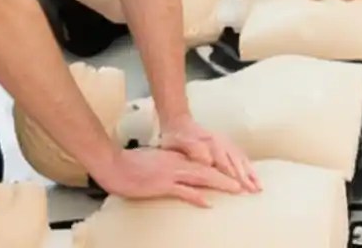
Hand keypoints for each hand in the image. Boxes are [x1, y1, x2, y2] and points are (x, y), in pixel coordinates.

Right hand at [89, 148, 243, 207]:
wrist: (113, 164)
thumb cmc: (132, 164)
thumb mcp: (157, 160)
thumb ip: (172, 164)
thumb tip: (184, 171)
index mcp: (179, 158)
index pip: (207, 163)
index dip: (224, 169)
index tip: (239, 176)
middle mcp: (179, 163)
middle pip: (211, 169)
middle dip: (230, 177)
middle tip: (247, 185)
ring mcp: (172, 173)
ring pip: (203, 177)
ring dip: (221, 184)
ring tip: (237, 190)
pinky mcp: (162, 184)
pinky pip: (184, 191)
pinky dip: (197, 196)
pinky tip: (208, 203)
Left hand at [158, 116, 260, 193]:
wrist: (178, 122)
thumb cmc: (175, 137)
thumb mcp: (178, 143)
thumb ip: (194, 150)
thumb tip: (209, 162)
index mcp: (210, 144)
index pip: (225, 164)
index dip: (233, 176)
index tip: (240, 189)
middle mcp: (220, 143)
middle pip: (236, 163)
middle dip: (246, 177)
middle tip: (255, 190)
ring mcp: (225, 142)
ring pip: (241, 159)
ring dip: (250, 172)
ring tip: (259, 186)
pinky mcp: (226, 143)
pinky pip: (241, 154)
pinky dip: (248, 165)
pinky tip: (253, 173)